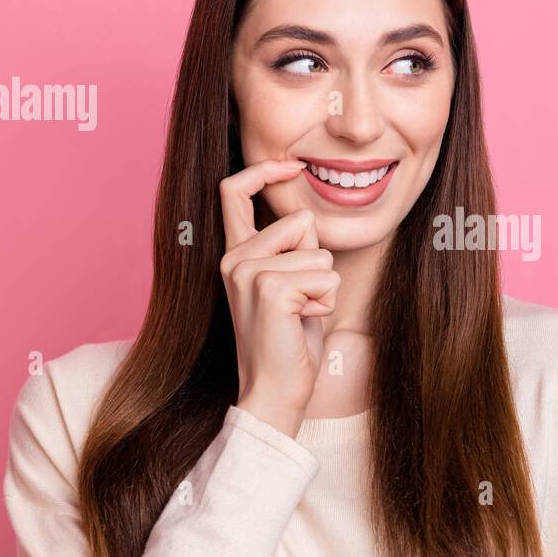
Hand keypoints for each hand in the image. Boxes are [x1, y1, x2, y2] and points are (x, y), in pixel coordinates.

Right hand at [219, 159, 339, 437]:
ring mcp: (247, 272)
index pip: (234, 191)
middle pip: (300, 222)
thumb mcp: (289, 286)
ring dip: (324, 287)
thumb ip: (290, 250)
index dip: (263, 171)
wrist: (273, 390)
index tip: (291, 166)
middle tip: (300, 301)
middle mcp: (233, 258)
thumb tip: (307, 217)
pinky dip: (324, 303)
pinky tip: (301, 324)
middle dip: (318, 260)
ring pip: (319, 253)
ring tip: (299, 316)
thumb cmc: (290, 341)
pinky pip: (324, 277)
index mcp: (235, 254)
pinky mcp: (269, 288)